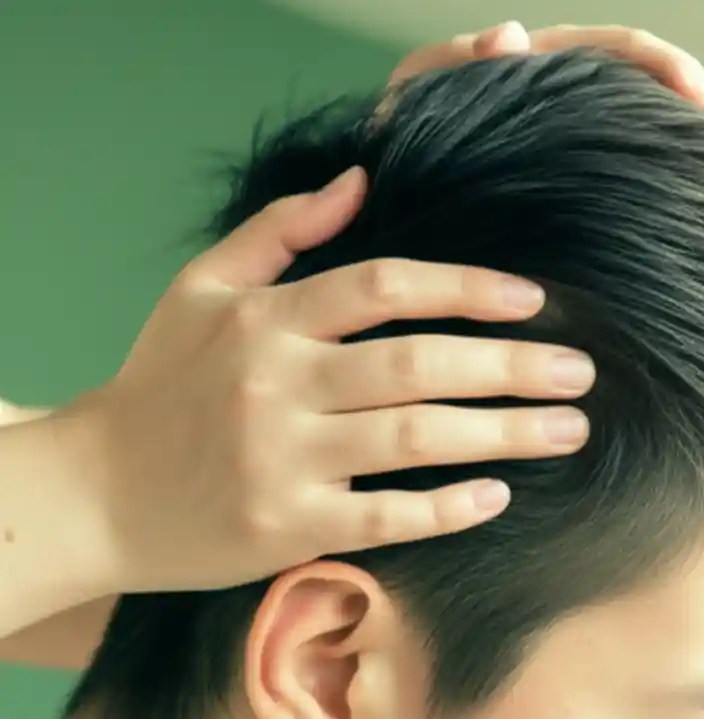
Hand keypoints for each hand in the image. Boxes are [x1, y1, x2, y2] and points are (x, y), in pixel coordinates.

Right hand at [59, 166, 595, 592]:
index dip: (466, 289)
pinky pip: (386, 516)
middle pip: (416, 364)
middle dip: (511, 367)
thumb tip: (362, 177)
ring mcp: (282, 459)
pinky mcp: (286, 527)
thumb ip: (281, 228)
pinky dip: (447, 506)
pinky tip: (498, 493)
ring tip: (569, 430)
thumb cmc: (164, 383)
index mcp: (265, 318)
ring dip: (503, 433)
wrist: (93, 494)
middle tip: (581, 371)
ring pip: (414, 438)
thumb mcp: (202, 287)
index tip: (533, 299)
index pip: (384, 286)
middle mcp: (277, 384)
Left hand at [387, 21, 703, 170]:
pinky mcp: (611, 193)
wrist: (401, 199)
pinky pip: (671, 185)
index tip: (699, 97)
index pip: (621, 55)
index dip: (665, 68)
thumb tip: (509, 33)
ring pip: (688, 141)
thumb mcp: (417, 102)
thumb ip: (453, 67)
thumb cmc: (405, 147)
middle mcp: (590, 104)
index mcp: (551, 70)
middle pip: (681, 96)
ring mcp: (605, 150)